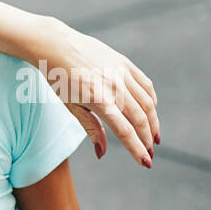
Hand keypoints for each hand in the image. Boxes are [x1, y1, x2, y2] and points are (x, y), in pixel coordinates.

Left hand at [37, 21, 159, 166]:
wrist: (56, 46)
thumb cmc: (59, 80)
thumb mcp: (70, 107)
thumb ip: (90, 129)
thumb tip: (102, 153)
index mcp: (98, 100)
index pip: (125, 131)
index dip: (137, 149)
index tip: (146, 163)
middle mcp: (114, 86)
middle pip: (140, 119)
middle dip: (147, 139)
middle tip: (150, 154)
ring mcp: (122, 73)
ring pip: (147, 103)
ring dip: (153, 122)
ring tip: (153, 137)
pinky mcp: (125, 63)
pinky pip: (145, 85)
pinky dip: (151, 101)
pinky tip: (150, 112)